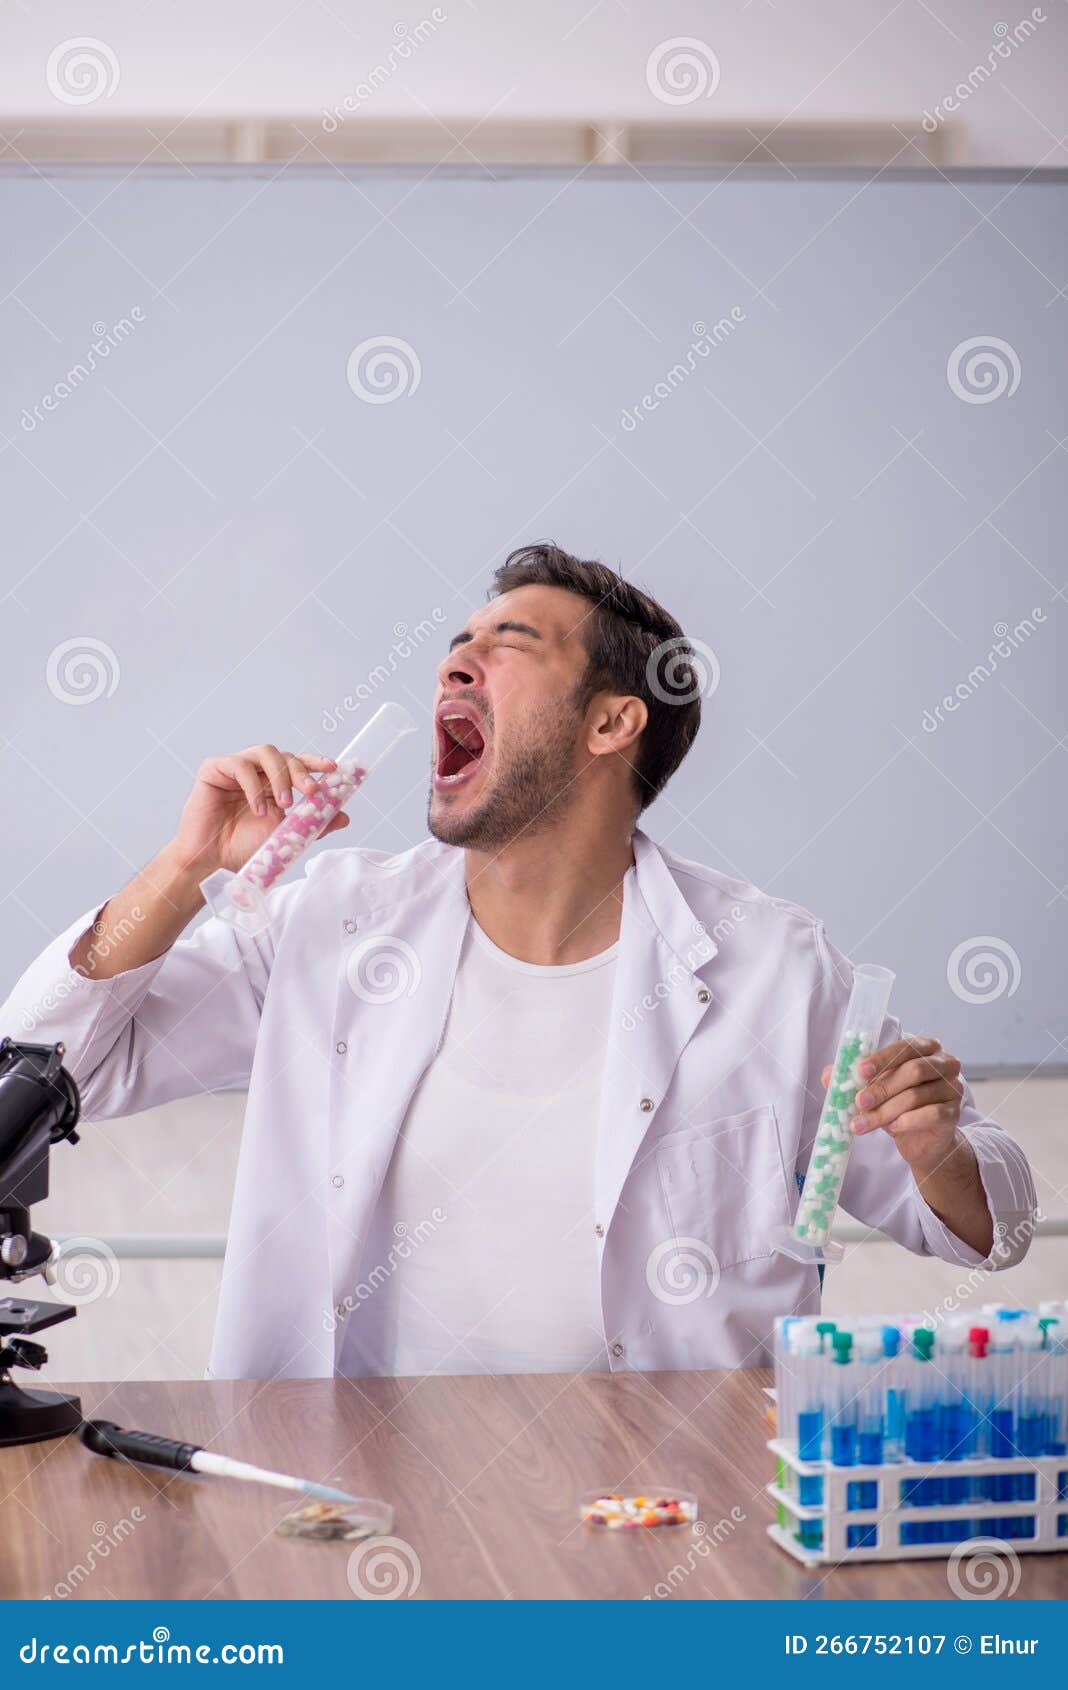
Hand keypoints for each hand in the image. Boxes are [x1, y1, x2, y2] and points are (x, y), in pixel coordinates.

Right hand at [173, 745, 349, 875]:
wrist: (213, 863)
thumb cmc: (245, 848)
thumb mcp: (286, 835)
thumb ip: (312, 823)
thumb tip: (344, 816)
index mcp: (274, 784)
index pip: (299, 764)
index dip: (316, 762)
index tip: (334, 769)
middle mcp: (257, 772)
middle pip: (286, 756)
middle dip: (302, 771)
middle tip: (311, 791)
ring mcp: (236, 768)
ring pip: (266, 752)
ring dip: (280, 776)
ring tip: (284, 804)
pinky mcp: (214, 770)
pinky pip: (239, 765)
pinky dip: (253, 786)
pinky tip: (257, 809)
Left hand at [821, 1034, 964, 1173]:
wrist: (922, 1140)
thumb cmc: (898, 1105)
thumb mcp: (875, 1089)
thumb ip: (854, 1079)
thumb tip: (829, 1075)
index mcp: (926, 1048)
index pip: (905, 1047)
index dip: (882, 1058)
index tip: (860, 1071)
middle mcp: (945, 1064)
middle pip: (913, 1071)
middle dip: (881, 1088)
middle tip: (859, 1102)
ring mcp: (953, 1088)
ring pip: (916, 1096)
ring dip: (885, 1111)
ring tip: (863, 1123)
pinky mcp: (954, 1113)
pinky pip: (931, 1114)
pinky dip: (907, 1121)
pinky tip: (892, 1128)